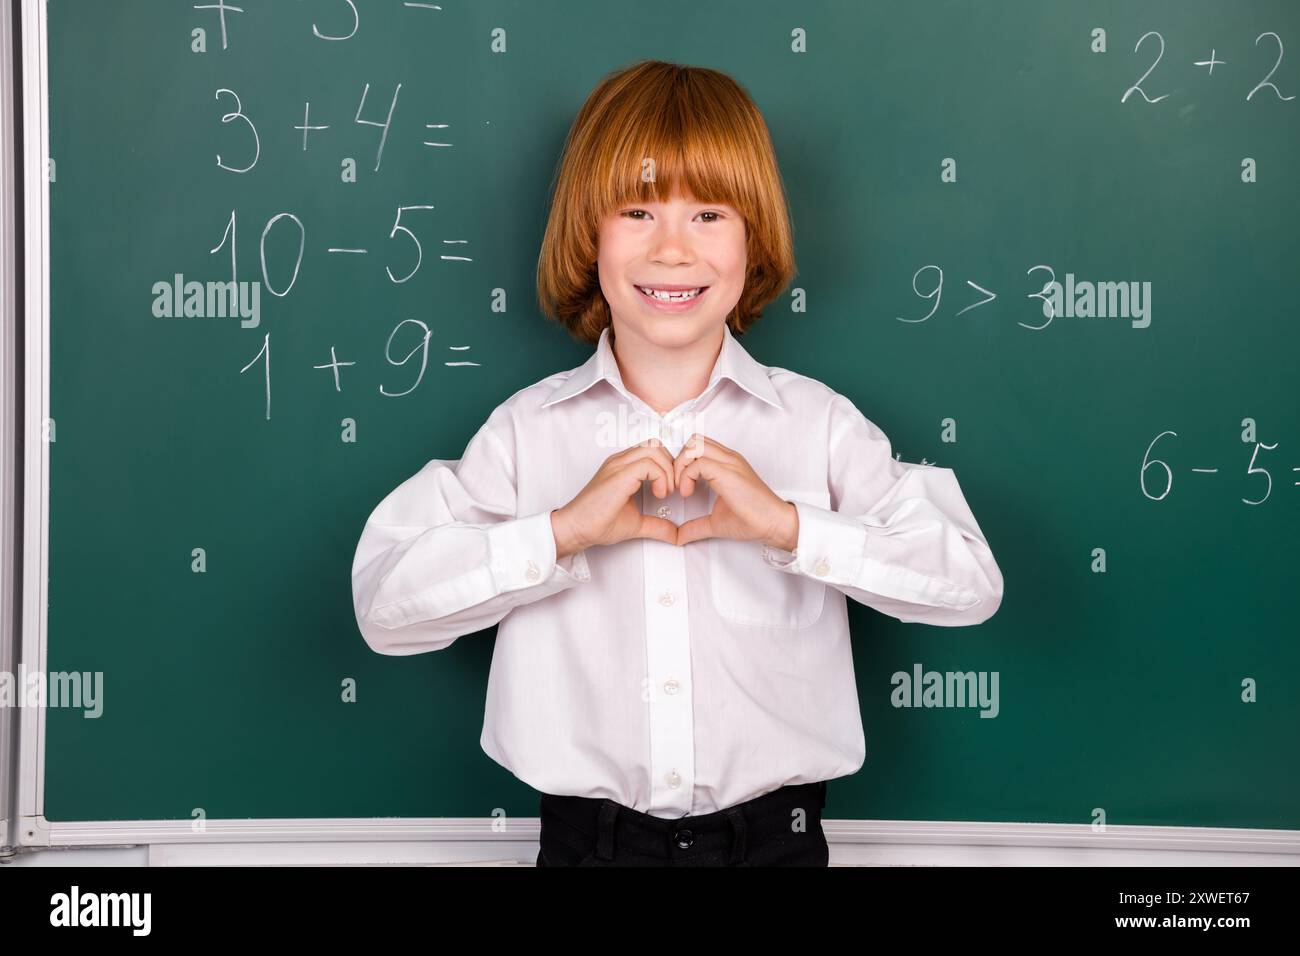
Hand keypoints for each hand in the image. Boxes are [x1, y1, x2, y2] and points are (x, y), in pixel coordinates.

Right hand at [551, 438, 679, 558]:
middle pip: (656, 445)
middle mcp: (620, 461)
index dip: (668, 467)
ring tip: (664, 492)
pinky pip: (648, 464)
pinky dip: (661, 478)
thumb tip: (676, 535)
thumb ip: (657, 525)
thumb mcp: (637, 523)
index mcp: (623, 466)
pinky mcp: (618, 474)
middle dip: (671, 465)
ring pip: (655, 449)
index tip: (669, 490)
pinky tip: (658, 495)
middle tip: (671, 489)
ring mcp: (618, 465)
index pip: (654, 450)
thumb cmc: (598, 523)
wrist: (577, 529)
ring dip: (667, 471)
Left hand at [672, 433, 798, 550]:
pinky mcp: (728, 472)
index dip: (682, 463)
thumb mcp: (715, 522)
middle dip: (678, 461)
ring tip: (682, 489)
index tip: (679, 487)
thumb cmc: (751, 520)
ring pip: (694, 445)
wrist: (773, 523)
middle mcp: (727, 458)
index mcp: (726, 464)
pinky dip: (686, 477)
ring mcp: (729, 462)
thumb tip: (678, 537)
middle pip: (693, 441)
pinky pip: (698, 463)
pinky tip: (688, 494)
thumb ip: (695, 526)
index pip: (697, 447)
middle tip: (677, 485)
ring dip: (680, 466)